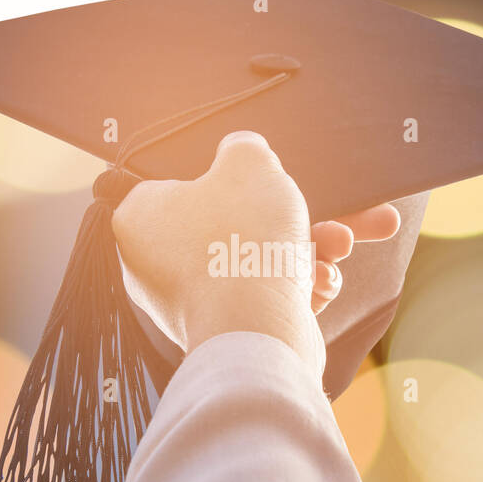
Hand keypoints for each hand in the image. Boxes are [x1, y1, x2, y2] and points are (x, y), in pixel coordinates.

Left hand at [112, 130, 399, 376]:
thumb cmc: (243, 240)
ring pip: (258, 261)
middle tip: (331, 214)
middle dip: (293, 218)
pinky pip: (263, 298)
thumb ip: (244, 148)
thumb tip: (242, 150)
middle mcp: (155, 264)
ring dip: (309, 250)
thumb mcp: (249, 164)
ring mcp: (190, 303)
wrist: (257, 333)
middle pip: (234, 223)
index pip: (178, 184)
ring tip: (342, 244)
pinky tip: (323, 284)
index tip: (257, 175)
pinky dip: (297, 288)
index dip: (224, 176)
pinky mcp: (222, 333)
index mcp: (140, 218)